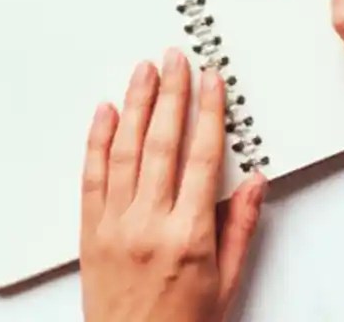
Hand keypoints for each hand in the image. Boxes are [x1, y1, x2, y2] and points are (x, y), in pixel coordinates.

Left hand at [80, 49, 267, 321]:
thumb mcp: (226, 283)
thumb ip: (240, 227)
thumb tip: (253, 181)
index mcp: (189, 235)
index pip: (202, 157)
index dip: (208, 113)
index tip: (211, 82)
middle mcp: (149, 224)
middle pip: (162, 143)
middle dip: (171, 94)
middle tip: (175, 59)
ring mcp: (115, 225)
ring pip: (125, 151)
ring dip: (135, 105)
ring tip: (143, 71)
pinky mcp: (90, 231)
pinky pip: (92, 175)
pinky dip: (98, 140)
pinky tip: (105, 112)